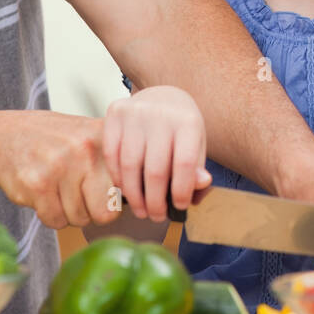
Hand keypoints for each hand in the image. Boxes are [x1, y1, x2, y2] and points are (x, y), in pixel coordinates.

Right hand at [0, 110, 118, 229]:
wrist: (2, 136)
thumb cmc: (52, 142)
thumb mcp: (89, 136)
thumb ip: (117, 160)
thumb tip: (146, 195)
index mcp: (105, 137)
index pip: (129, 189)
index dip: (117, 200)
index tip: (107, 197)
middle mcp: (86, 149)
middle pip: (106, 212)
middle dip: (92, 212)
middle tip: (78, 196)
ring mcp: (61, 165)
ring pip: (79, 219)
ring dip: (67, 212)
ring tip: (57, 188)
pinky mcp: (37, 183)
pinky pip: (55, 221)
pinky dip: (48, 215)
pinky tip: (42, 193)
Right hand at [103, 85, 211, 221]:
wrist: (162, 97)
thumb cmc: (181, 128)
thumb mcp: (197, 145)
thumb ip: (197, 168)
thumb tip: (201, 185)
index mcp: (188, 121)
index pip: (184, 164)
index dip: (181, 191)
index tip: (180, 206)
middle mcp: (161, 114)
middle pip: (155, 170)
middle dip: (155, 201)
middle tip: (157, 216)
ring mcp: (135, 112)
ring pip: (130, 166)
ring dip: (135, 196)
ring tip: (142, 210)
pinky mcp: (115, 113)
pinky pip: (112, 155)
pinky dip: (118, 178)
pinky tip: (126, 190)